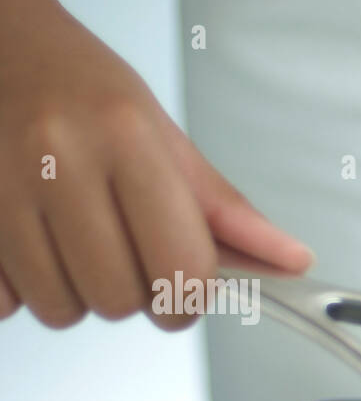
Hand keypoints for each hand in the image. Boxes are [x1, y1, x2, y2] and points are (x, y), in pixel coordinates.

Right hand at [0, 0, 312, 329]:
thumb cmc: (83, 92)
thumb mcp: (165, 137)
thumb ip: (226, 210)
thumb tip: (291, 261)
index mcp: (126, 139)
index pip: (181, 267)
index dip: (190, 298)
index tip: (187, 289)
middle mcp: (58, 159)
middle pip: (120, 298)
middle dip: (135, 297)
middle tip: (130, 258)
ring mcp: (1, 187)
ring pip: (61, 308)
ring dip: (79, 295)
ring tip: (79, 246)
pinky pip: (5, 304)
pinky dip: (25, 291)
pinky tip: (34, 247)